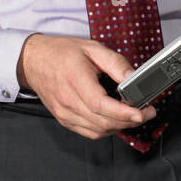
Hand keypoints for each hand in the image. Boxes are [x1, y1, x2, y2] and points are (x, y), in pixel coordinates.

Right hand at [16, 34, 157, 139]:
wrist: (33, 61)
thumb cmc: (61, 53)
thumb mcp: (92, 48)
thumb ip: (115, 63)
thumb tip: (133, 78)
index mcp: (75, 80)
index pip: (101, 105)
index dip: (124, 113)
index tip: (141, 113)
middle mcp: (68, 101)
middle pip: (103, 121)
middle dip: (129, 120)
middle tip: (146, 112)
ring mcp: (65, 113)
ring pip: (98, 130)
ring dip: (119, 126)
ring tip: (133, 115)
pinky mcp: (64, 120)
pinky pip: (89, 132)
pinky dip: (106, 129)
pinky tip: (114, 119)